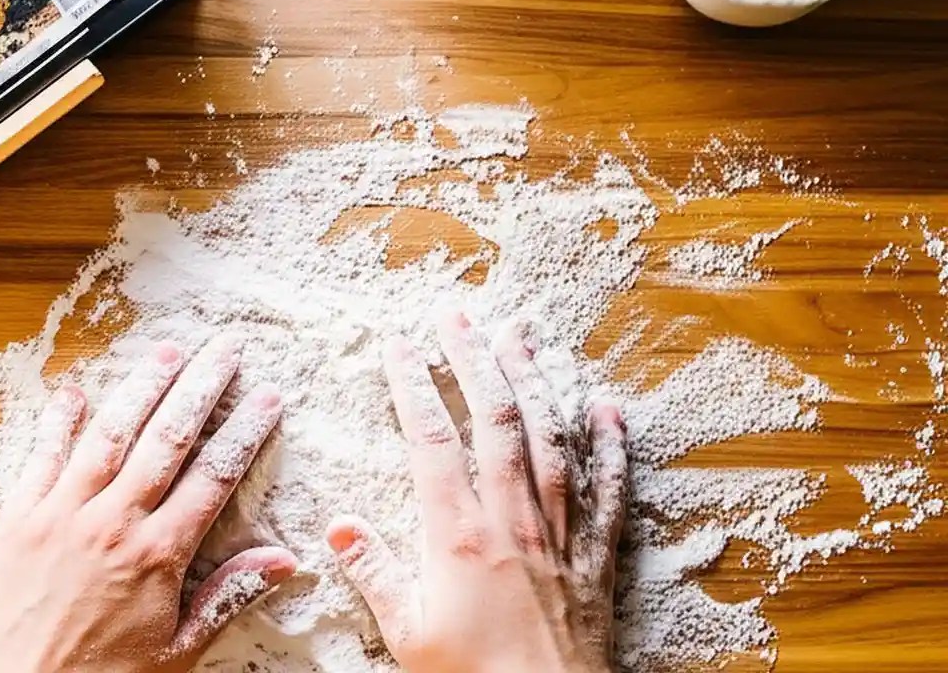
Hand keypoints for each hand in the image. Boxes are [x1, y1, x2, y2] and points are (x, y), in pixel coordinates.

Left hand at [0, 335, 297, 672]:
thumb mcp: (178, 649)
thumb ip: (228, 596)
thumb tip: (284, 562)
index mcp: (157, 554)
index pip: (214, 476)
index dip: (245, 432)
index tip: (268, 398)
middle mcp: (112, 522)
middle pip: (167, 439)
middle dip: (202, 387)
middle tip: (226, 349)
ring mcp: (61, 515)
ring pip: (109, 434)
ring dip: (142, 387)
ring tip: (168, 350)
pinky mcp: (19, 519)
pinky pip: (41, 457)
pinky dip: (58, 420)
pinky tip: (76, 390)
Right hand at [326, 312, 627, 672]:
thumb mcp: (407, 633)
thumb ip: (375, 573)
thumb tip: (340, 526)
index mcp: (457, 533)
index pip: (430, 438)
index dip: (411, 384)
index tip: (397, 345)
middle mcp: (511, 518)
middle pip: (492, 418)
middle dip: (472, 359)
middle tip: (457, 315)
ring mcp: (559, 532)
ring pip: (548, 437)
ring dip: (532, 381)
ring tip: (518, 335)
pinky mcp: (595, 555)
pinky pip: (607, 489)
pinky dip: (609, 445)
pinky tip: (607, 408)